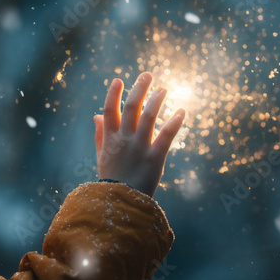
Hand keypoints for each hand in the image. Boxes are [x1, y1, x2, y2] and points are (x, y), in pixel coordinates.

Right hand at [93, 72, 184, 196]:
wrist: (121, 204)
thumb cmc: (112, 180)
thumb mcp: (101, 157)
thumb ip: (100, 134)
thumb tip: (97, 114)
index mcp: (110, 139)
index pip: (110, 110)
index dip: (114, 93)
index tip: (119, 80)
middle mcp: (124, 140)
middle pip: (131, 107)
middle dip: (139, 88)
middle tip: (148, 75)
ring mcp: (140, 147)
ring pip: (149, 116)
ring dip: (157, 99)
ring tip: (164, 89)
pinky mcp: (156, 157)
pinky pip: (167, 135)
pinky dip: (175, 121)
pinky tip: (182, 111)